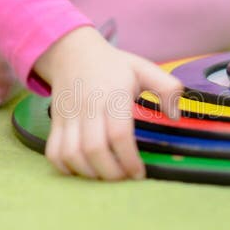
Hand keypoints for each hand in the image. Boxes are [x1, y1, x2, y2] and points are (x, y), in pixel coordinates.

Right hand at [34, 26, 182, 180]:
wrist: (71, 52)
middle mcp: (88, 106)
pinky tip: (83, 169)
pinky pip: (54, 152)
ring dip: (89, 173)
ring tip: (106, 176)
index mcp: (113, 94)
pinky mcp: (55, 123)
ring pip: (71, 154)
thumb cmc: (112, 65)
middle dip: (111, 172)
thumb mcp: (144, 68)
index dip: (129, 159)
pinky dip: (66, 168)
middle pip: (94, 149)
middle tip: (124, 178)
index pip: (118, 133)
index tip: (139, 174)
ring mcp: (68, 116)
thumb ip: (167, 89)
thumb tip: (175, 117)